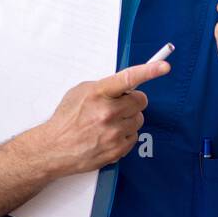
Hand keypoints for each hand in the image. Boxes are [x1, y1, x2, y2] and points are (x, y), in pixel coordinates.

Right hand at [31, 59, 169, 177]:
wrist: (54, 148)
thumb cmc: (66, 119)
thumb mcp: (81, 92)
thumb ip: (105, 87)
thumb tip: (126, 85)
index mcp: (98, 94)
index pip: (128, 78)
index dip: (149, 71)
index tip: (164, 66)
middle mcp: (107, 112)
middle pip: (140, 101)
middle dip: (132, 102)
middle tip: (118, 106)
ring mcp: (113, 132)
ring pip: (139, 119)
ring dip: (128, 119)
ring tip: (108, 124)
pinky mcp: (117, 149)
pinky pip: (133, 136)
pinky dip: (124, 135)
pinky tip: (108, 136)